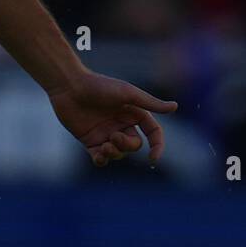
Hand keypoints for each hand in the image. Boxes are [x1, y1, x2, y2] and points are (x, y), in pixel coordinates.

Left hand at [47, 71, 177, 166]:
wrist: (70, 86)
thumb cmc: (99, 86)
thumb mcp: (128, 93)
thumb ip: (150, 103)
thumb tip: (175, 107)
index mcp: (134, 113)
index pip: (152, 133)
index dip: (157, 146)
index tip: (153, 158)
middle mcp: (121, 125)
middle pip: (134, 146)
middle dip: (127, 146)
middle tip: (114, 137)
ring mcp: (105, 133)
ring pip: (118, 154)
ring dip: (114, 154)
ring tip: (104, 146)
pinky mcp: (89, 140)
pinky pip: (100, 158)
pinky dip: (101, 160)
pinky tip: (99, 156)